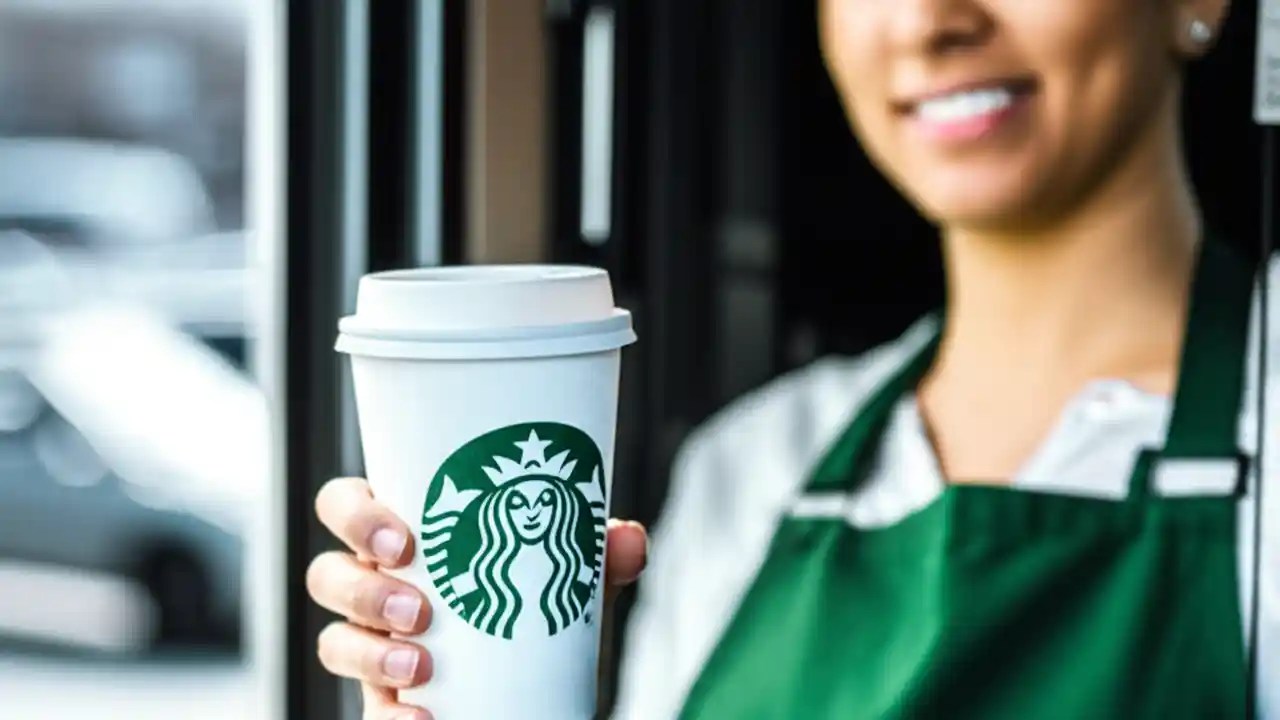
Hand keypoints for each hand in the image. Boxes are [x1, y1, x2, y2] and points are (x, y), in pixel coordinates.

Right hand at [307, 477, 647, 719]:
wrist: (543, 685)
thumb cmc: (534, 600)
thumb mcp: (566, 575)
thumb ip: (598, 555)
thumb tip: (626, 538)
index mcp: (404, 533)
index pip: (345, 503)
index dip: (355, 514)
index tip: (405, 539)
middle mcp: (376, 584)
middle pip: (327, 571)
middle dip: (361, 587)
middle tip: (419, 608)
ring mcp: (373, 642)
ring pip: (334, 638)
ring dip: (370, 650)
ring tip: (423, 665)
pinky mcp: (382, 696)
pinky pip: (366, 706)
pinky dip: (388, 715)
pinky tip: (421, 717)